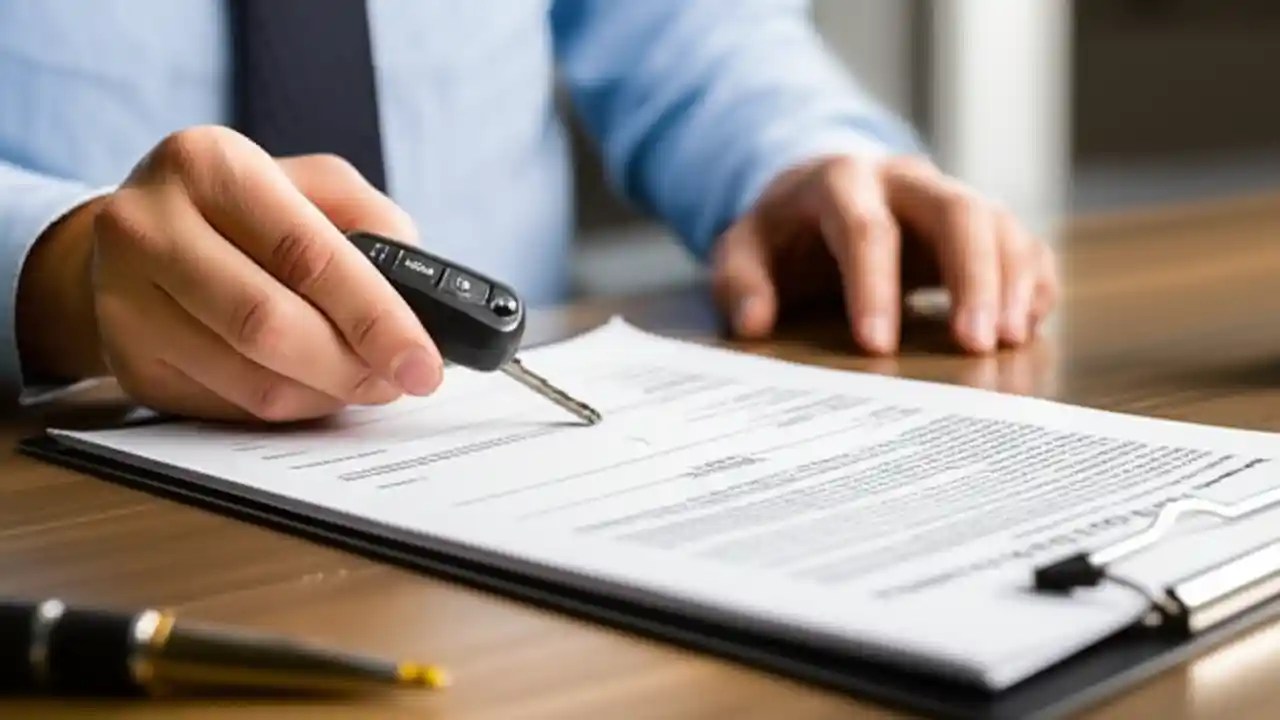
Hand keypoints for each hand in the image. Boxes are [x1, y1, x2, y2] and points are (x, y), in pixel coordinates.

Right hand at [17, 126, 441, 420]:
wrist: (134, 235)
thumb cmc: (239, 209)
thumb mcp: (308, 182)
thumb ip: (370, 220)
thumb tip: (416, 292)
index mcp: (208, 165)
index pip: (306, 255)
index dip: (375, 317)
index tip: (422, 362)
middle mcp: (150, 228)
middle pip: (268, 326)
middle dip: (352, 368)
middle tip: (400, 382)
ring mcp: (126, 301)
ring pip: (250, 381)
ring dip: (324, 395)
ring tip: (361, 382)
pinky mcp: (129, 362)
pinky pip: (228, 409)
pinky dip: (287, 407)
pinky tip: (310, 386)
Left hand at [711, 155, 1059, 353]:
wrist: (820, 190)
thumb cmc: (783, 233)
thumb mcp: (743, 249)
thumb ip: (739, 282)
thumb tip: (753, 322)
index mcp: (841, 181)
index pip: (865, 230)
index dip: (873, 287)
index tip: (876, 347)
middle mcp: (905, 180)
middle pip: (957, 211)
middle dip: (973, 277)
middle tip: (978, 344)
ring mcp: (949, 196)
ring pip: (999, 222)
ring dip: (1013, 280)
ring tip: (1011, 341)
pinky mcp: (980, 222)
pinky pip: (1022, 240)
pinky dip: (1033, 279)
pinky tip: (1030, 324)